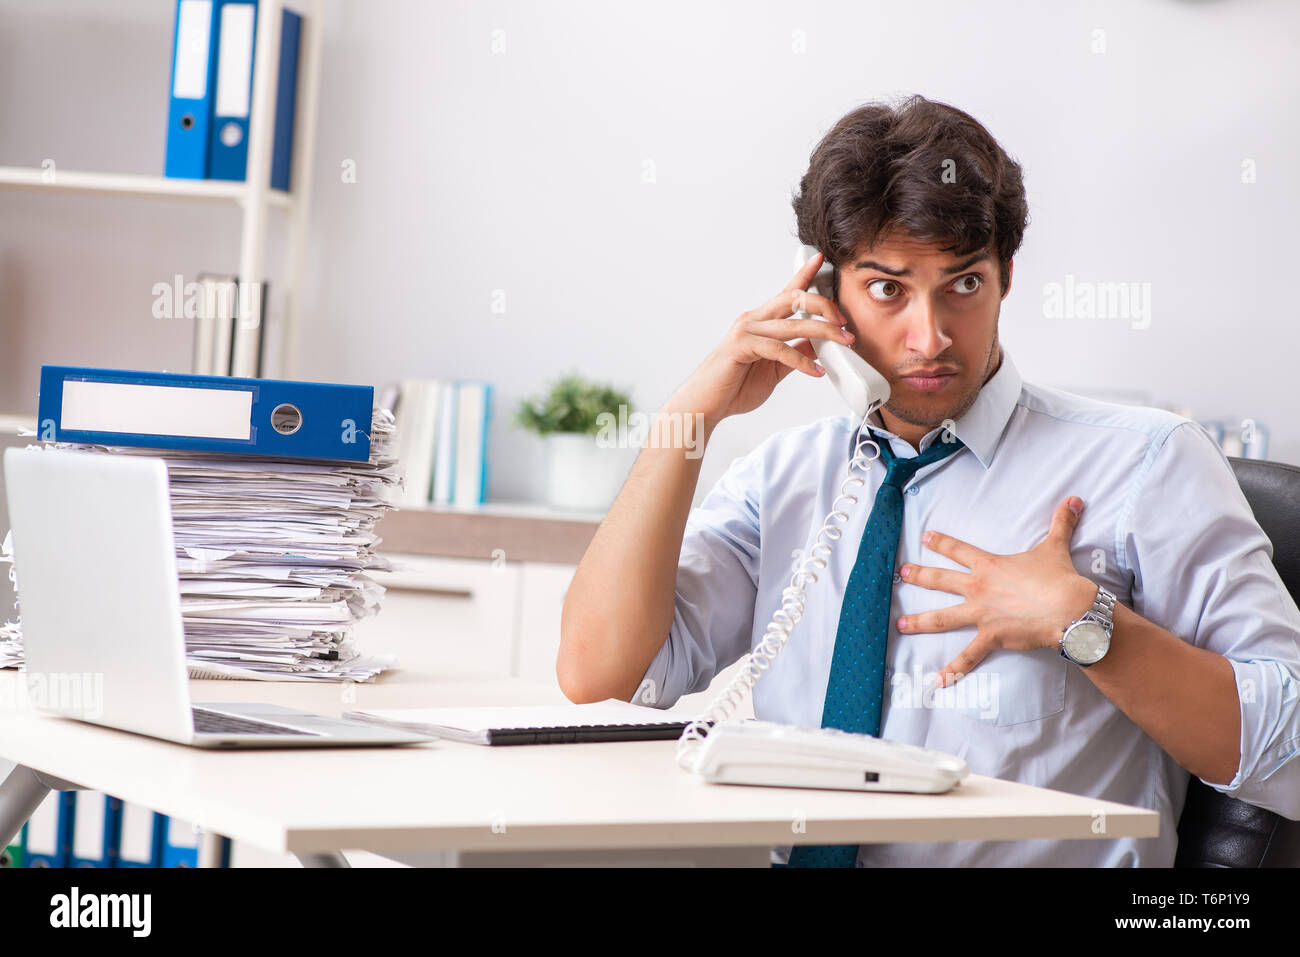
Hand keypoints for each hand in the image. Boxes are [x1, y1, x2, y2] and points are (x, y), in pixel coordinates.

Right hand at [663, 251, 857, 427]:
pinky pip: (779, 349)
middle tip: (845, 320)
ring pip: (792, 324)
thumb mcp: (774, 369)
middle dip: (823, 305)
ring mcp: (746, 331)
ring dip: (823, 331)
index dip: (804, 275)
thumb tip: (819, 346)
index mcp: (760, 322)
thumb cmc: (733, 386)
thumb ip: (794, 354)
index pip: (787, 293)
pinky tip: (816, 372)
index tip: (822, 261)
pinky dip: (802, 362)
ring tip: (843, 341)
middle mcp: (753, 320)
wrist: (705, 404)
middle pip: (793, 299)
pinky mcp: (741, 347)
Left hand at [895, 496, 1099, 687]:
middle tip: (900, 573)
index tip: (924, 537)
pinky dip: (953, 670)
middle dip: (918, 576)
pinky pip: (969, 656)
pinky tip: (937, 681)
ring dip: (919, 622)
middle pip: (940, 580)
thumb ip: (1060, 522)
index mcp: (989, 566)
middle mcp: (979, 588)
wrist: (1069, 608)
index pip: (958, 550)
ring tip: (900, 625)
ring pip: (942, 618)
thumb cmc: (1059, 578)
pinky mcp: (991, 636)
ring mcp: (981, 614)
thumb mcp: (1055, 546)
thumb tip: (1075, 499)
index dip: (940, 542)